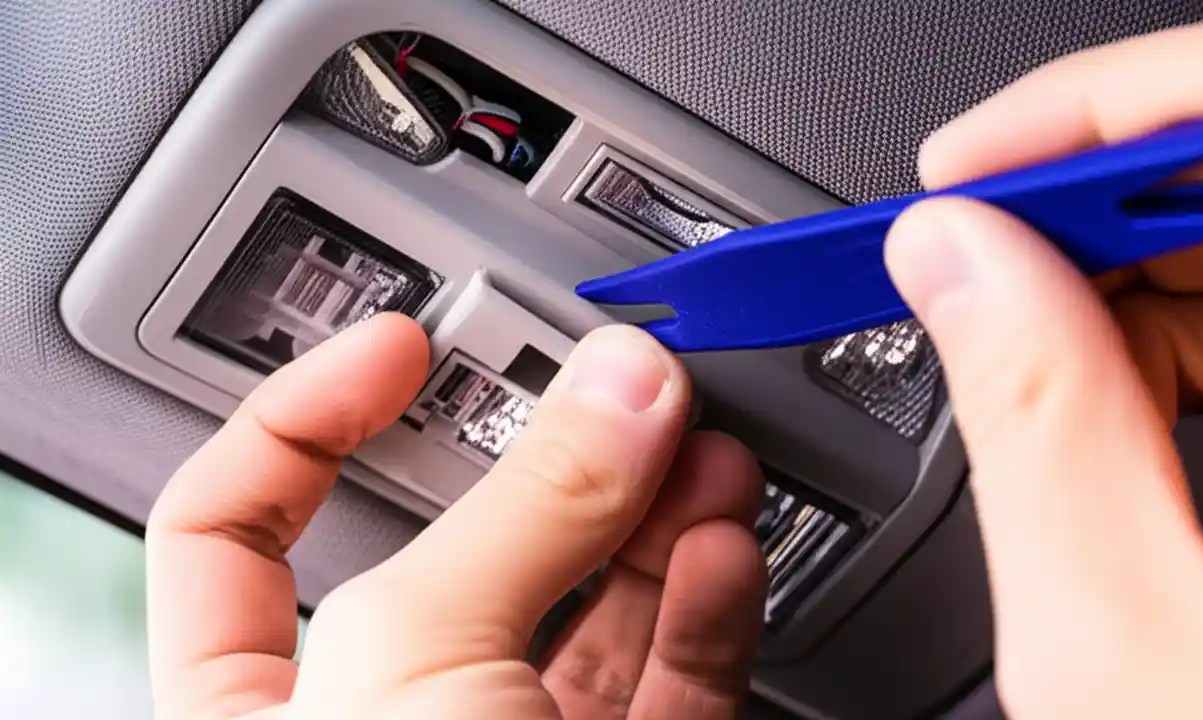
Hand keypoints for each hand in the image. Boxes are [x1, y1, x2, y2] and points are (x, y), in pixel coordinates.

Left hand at [145, 315, 765, 718]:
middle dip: (550, 460)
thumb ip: (525, 512)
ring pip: (583, 612)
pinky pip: (668, 679)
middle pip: (463, 550)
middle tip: (617, 384)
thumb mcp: (424, 655)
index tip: (391, 343)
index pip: (230, 531)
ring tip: (700, 446)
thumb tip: (620, 388)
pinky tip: (723, 541)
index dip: (301, 415)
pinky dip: (704, 605)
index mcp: (262, 704)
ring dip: (653, 517)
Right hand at [884, 13, 1202, 718]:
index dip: (1108, 109)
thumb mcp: (1114, 631)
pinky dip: (1187, 349)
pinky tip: (1125, 426)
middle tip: (971, 268)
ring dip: (1133, 290)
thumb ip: (1025, 414)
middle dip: (1096, 207)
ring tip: (1039, 378)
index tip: (971, 169)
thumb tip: (948, 264)